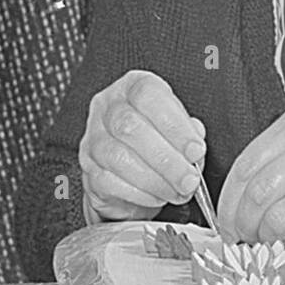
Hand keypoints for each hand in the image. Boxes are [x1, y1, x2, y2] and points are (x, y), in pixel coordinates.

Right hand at [79, 71, 205, 221]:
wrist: (131, 168)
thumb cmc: (159, 138)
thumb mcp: (178, 125)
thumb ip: (188, 132)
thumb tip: (194, 150)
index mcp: (133, 87)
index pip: (147, 95)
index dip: (174, 124)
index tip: (195, 149)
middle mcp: (108, 108)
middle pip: (130, 127)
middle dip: (167, 159)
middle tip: (189, 179)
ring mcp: (94, 139)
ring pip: (118, 157)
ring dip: (155, 180)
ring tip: (178, 191)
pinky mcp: (89, 170)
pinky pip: (109, 183)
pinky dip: (140, 194)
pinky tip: (158, 196)